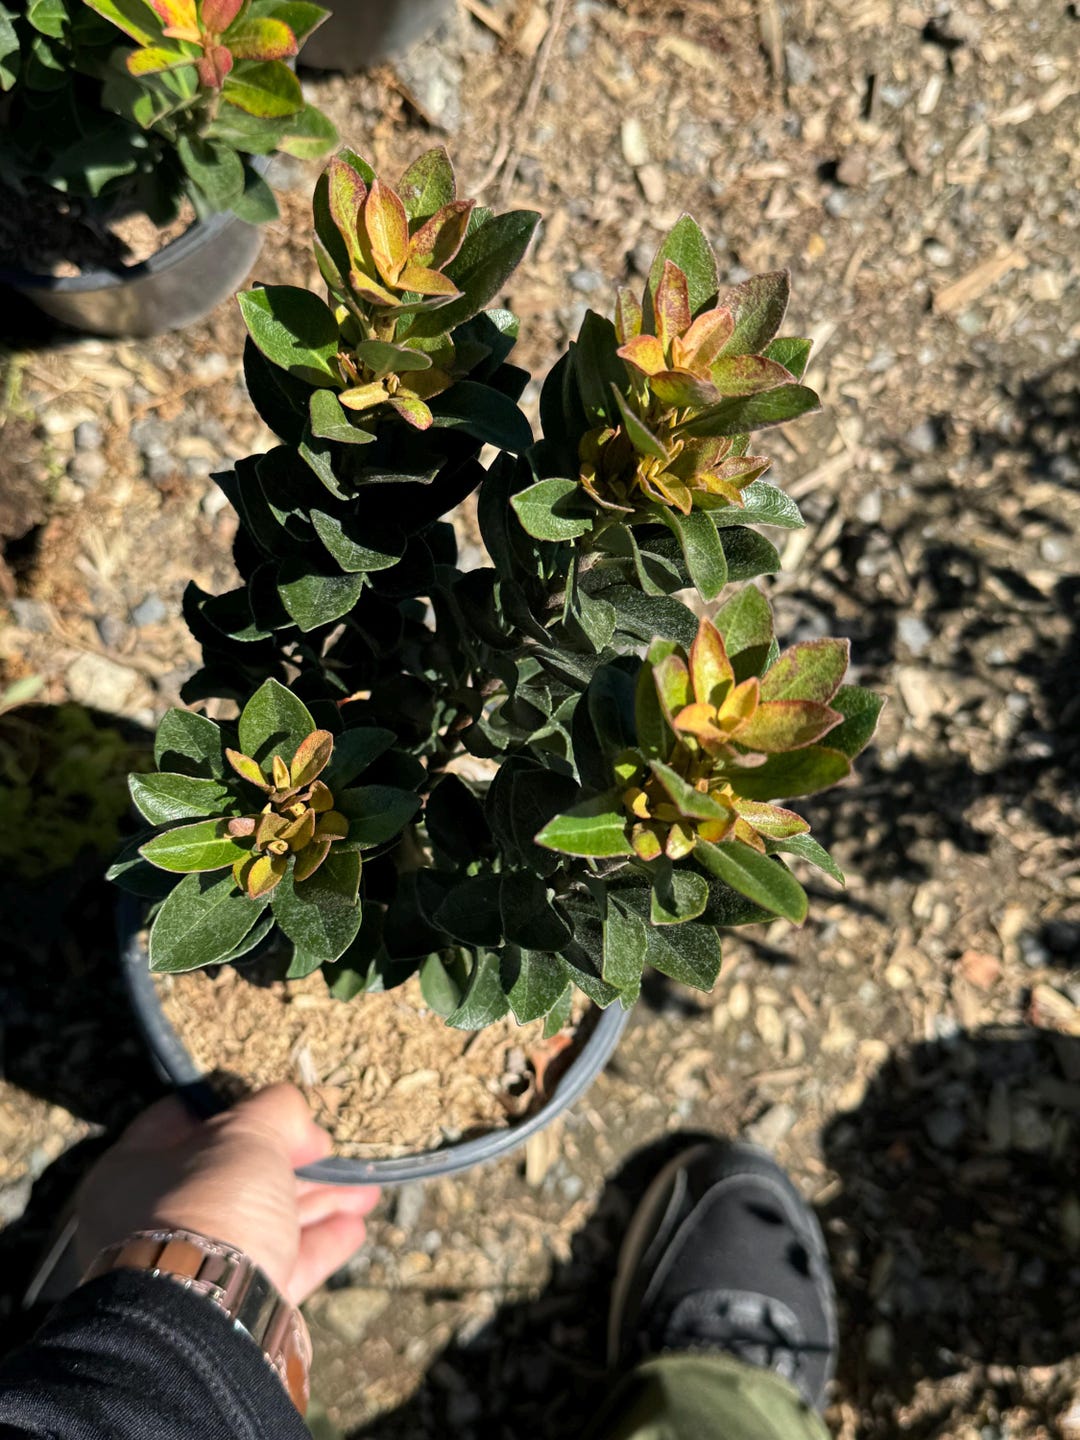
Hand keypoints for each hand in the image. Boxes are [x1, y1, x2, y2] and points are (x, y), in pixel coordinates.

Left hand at [76, 1084, 378, 1304]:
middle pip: (234, 1176)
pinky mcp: (230, 1308)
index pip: (179, 1122)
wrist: (204, 1315)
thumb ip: (275, 1110)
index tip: (276, 1108)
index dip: (232, 1107)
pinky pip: (279, 1267)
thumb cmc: (210, 1203)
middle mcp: (153, 1221)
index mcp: (133, 1170)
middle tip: (333, 1152)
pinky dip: (318, 1245)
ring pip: (262, 1222)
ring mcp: (193, 1268)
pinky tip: (355, 1228)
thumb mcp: (245, 1133)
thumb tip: (299, 1121)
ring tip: (365, 1191)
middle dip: (293, 1162)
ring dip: (317, 1202)